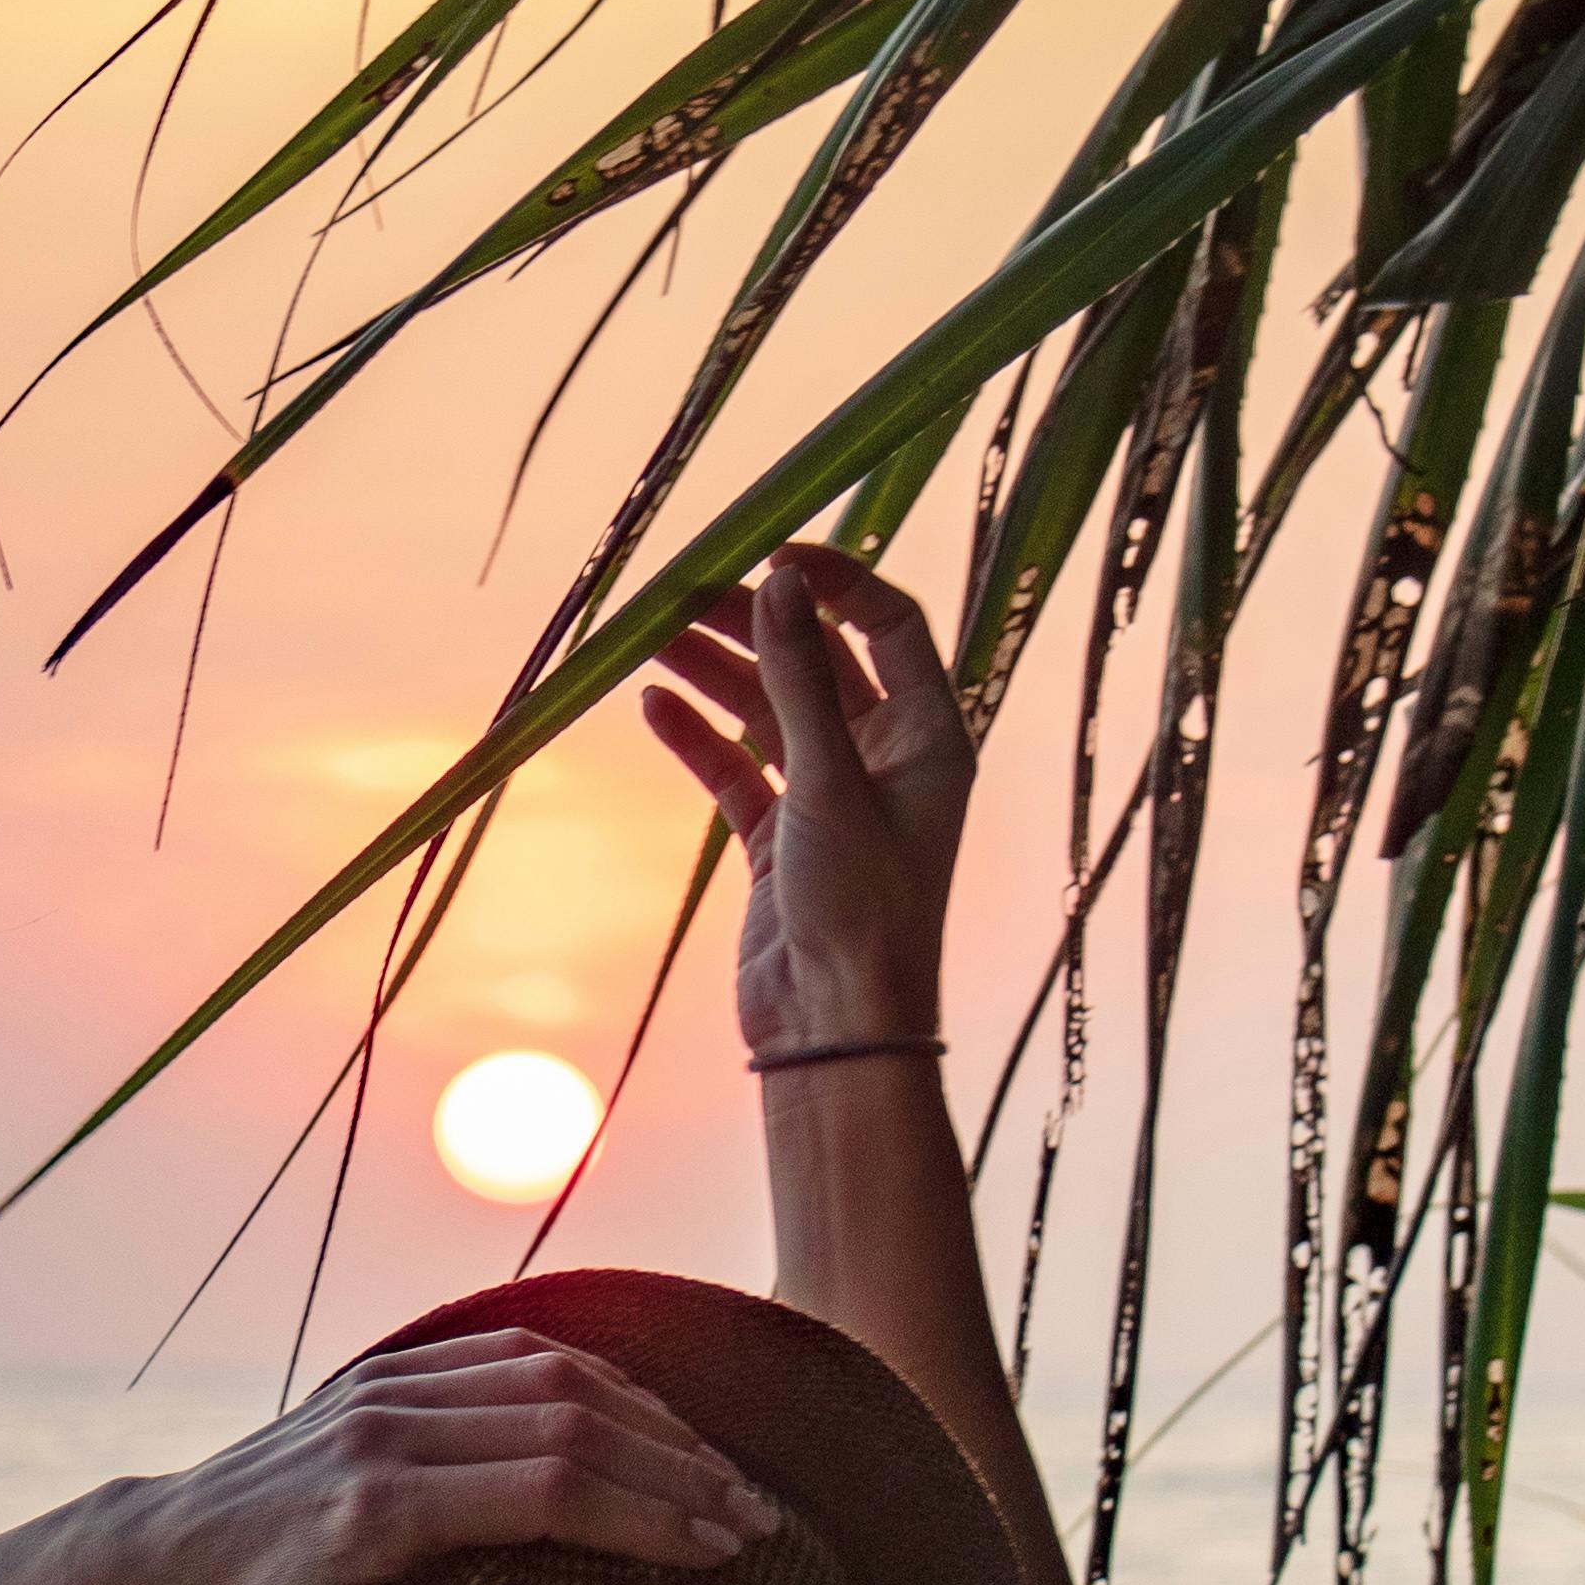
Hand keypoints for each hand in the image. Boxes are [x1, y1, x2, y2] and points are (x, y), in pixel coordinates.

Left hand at [104, 1328, 780, 1584]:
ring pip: (549, 1376)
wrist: (148, 1561)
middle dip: (676, 1467)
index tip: (723, 1547)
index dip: (647, 1512)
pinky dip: (590, 1379)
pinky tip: (646, 1419)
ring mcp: (386, 1393)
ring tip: (722, 1476)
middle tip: (757, 1518)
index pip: (549, 1487)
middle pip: (569, 1420)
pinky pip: (508, 1355)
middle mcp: (388, 1433)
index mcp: (377, 1509)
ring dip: (648, 1419)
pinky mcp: (384, 1378)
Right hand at [641, 542, 972, 1060]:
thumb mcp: (830, 780)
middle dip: (755, 625)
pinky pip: (736, 770)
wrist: (834, 1030)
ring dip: (717, 674)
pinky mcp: (780, 840)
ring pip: (769, 712)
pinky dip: (698, 738)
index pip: (889, 624)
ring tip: (654, 638)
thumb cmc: (861, 910)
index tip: (770, 555)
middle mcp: (886, 758)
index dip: (835, 581)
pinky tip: (653, 706)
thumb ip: (801, 680)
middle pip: (817, 662)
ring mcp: (830, 798)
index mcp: (930, 735)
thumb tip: (779, 582)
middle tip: (688, 594)